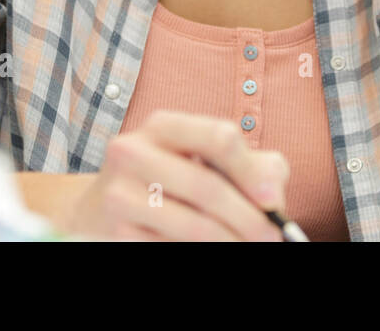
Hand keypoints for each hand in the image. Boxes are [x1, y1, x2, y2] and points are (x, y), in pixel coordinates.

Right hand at [63, 110, 289, 240]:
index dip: (251, 171)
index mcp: (162, 126)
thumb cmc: (176, 176)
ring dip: (230, 241)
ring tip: (250, 247)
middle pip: (206, 186)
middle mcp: (133, 152)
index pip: (218, 138)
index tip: (273, 201)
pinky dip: (202, 253)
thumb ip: (253, 166)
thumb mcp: (210, 159)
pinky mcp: (118, 232)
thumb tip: (272, 199)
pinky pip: (172, 247)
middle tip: (273, 238)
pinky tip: (216, 250)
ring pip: (192, 224)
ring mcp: (120, 194)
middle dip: (248, 218)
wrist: (105, 204)